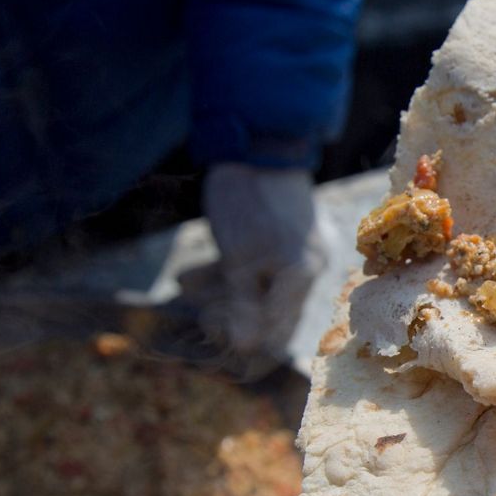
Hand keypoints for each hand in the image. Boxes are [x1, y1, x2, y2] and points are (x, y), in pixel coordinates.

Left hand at [202, 163, 324, 358]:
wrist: (256, 147)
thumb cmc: (250, 203)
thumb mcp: (240, 259)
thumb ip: (244, 305)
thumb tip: (246, 348)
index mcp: (302, 275)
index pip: (278, 329)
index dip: (244, 343)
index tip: (209, 342)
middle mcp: (308, 266)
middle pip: (269, 311)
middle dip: (229, 317)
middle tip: (197, 317)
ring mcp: (297, 250)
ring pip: (258, 289)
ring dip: (221, 294)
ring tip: (187, 285)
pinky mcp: (281, 236)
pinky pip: (256, 268)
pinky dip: (227, 274)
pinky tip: (195, 274)